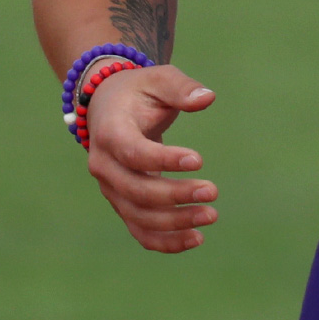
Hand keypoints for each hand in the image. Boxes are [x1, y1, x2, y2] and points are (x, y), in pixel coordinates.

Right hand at [84, 64, 218, 252]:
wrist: (108, 107)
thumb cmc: (139, 91)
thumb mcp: (158, 79)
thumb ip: (181, 88)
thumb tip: (207, 98)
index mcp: (111, 132)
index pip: (134, 154)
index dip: (164, 160)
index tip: (199, 160)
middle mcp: (104, 165)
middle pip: (137, 191)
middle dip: (176, 195)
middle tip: (213, 192)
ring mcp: (111, 189)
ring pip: (139, 216)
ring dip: (175, 222)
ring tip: (211, 216)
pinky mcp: (122, 203)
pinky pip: (140, 230)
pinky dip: (165, 240)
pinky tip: (196, 238)